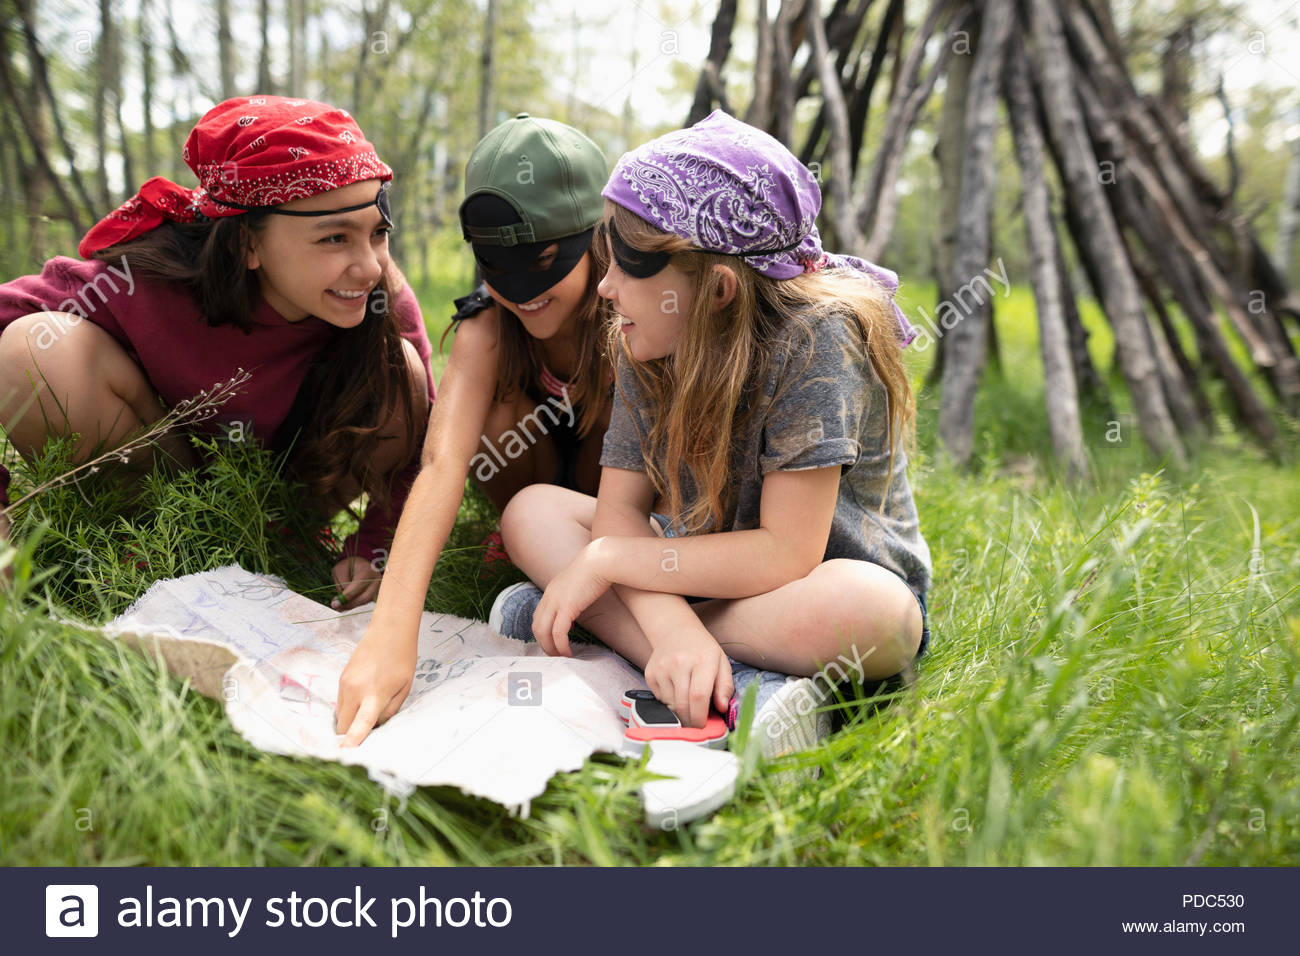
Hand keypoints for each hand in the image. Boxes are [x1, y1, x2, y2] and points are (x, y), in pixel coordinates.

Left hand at [331, 555, 381, 609]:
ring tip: (340, 607)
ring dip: (352, 605)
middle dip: (350, 604)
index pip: (359, 586)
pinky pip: (367, 602)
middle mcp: (377, 579)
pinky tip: (347, 605)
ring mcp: (379, 587)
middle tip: (337, 608)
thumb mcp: (340, 569)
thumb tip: (340, 600)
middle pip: (365, 596)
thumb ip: (340, 583)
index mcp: (367, 570)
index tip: (335, 604)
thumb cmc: (349, 566)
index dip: (347, 596)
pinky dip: (356, 604)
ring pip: (366, 601)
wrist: (360, 564)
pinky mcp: (377, 593)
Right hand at [335, 625, 415, 746]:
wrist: (389, 630)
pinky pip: (341, 702)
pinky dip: (349, 707)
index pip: (360, 725)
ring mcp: (345, 684)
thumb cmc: (402, 659)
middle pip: (342, 726)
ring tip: (370, 705)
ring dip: (350, 719)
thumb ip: (389, 711)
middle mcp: (355, 691)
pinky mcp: (341, 678)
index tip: (343, 754)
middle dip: (350, 734)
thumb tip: (375, 726)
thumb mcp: (404, 688)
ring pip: (339, 715)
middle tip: (368, 730)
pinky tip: (365, 694)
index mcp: (374, 695)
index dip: (351, 742)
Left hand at [531, 543, 611, 656]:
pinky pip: (559, 633)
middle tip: (554, 655)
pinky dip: (561, 645)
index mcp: (551, 590)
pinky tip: (569, 652)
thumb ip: (573, 593)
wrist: (601, 560)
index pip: (538, 616)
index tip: (551, 642)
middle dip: (543, 644)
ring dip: (551, 648)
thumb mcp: (578, 582)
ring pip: (544, 632)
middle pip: (537, 626)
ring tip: (561, 657)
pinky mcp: (567, 607)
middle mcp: (549, 596)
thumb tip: (579, 604)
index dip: (542, 632)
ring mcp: (556, 602)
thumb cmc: (596, 569)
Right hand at [643, 620, 733, 728]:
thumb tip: (722, 708)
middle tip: (697, 723)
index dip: (700, 717)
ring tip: (688, 704)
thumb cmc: (701, 649)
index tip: (703, 726)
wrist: (675, 630)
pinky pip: (659, 699)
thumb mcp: (722, 663)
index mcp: (702, 660)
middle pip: (682, 705)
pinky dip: (669, 703)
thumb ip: (725, 686)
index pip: (698, 696)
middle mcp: (680, 663)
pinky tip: (676, 692)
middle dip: (690, 720)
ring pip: (670, 705)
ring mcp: (662, 668)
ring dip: (680, 712)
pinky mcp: (650, 674)